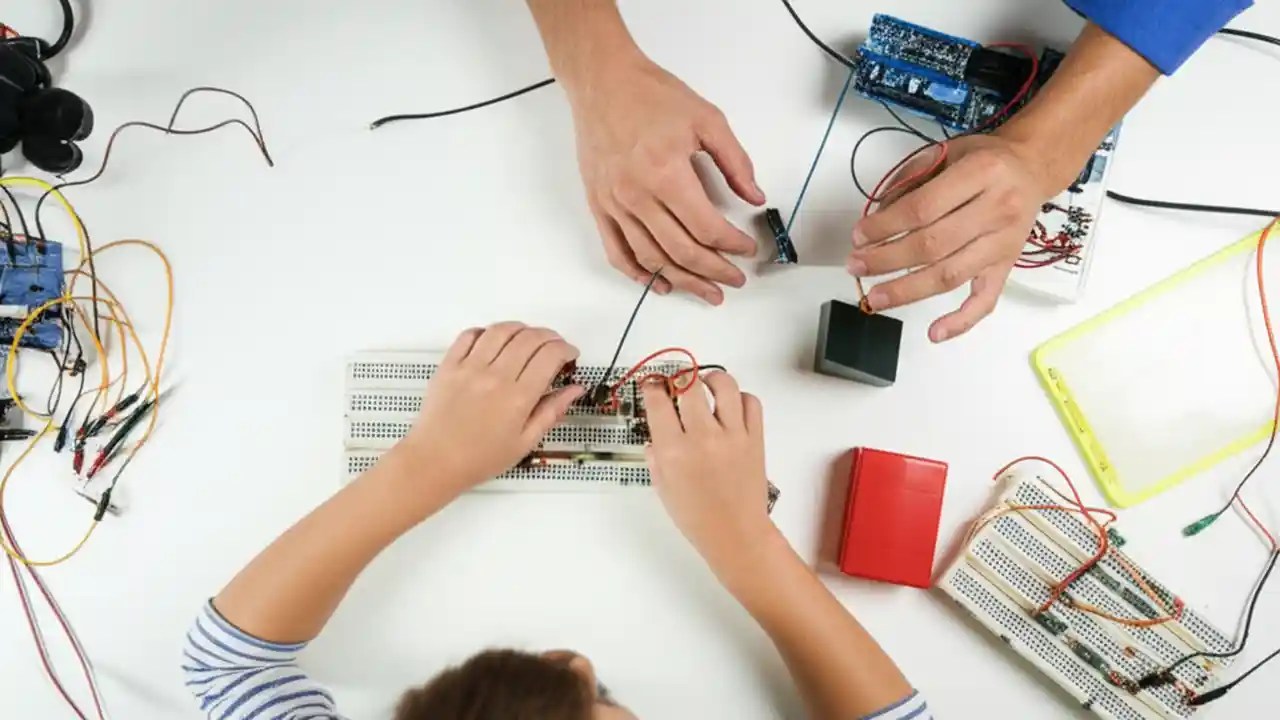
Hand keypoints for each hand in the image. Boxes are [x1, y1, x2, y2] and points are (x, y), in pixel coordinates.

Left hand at [399, 322, 583, 489]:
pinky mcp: (449, 366)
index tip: (569, 354)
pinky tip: (494, 340)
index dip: (566, 349)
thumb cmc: (477, 458)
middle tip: (553, 345)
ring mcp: (470, 368)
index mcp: (517, 398)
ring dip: (521, 328)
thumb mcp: (524, 442)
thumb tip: (573, 391)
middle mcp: (495, 377)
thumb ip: (551, 412)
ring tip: (527, 337)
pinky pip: (469, 335)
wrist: (434, 462)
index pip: (550, 355)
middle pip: (530, 338)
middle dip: (549, 336)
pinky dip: (486, 331)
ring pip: (501, 330)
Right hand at [568, 55, 765, 304]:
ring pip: (651, 259)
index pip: (706, 228)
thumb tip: (754, 196)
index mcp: (666, 174)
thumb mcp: (707, 119)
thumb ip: (735, 161)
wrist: (602, 82)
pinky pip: (617, 251)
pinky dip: (638, 273)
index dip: (732, 245)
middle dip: (714, 272)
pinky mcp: (599, 206)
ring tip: (707, 292)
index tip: (747, 248)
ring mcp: (614, 204)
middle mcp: (637, 196)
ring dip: (682, 282)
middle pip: (681, 252)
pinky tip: (660, 283)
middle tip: (735, 280)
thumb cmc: (651, 95)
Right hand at [641, 372, 775, 572]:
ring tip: (706, 385)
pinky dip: (740, 398)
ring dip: (711, 378)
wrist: (736, 533)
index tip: (653, 386)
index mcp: (673, 451)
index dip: (652, 387)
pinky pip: (751, 402)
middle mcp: (703, 437)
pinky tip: (731, 406)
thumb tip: (656, 433)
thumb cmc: (697, 517)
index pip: (658, 401)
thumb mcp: (663, 487)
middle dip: (679, 378)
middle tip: (678, 383)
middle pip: (689, 385)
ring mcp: (732, 435)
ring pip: (724, 385)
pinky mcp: (755, 438)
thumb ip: (656, 456)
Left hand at [846, 132, 1063, 341]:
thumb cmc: (984, 159)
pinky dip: (962, 321)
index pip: (923, 208)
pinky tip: (935, 334)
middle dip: (887, 260)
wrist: (1032, 168)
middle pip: (933, 245)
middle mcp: (997, 209)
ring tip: (875, 298)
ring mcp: (1004, 243)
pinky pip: (986, 300)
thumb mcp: (946, 152)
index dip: (885, 226)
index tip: (858, 237)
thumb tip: (875, 220)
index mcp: (981, 172)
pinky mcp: (1007, 266)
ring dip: (908, 290)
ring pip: (951, 274)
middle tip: (856, 267)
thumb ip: (910, 180)